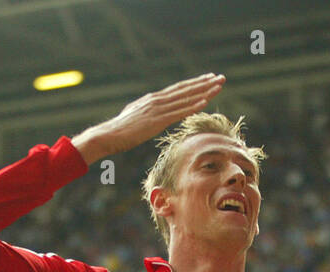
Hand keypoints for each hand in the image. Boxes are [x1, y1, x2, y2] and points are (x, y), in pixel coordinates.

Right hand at [72, 73, 225, 165]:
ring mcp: (157, 109)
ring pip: (185, 99)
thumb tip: (153, 114)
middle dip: (204, 84)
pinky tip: (205, 102)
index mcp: (153, 99)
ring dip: (204, 92)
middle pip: (185, 90)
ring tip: (218, 86)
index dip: (194, 84)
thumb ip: (147, 113)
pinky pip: (178, 112)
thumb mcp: (136, 117)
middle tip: (220, 77)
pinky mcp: (156, 121)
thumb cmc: (120, 131)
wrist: (108, 135)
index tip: (208, 79)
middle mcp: (157, 100)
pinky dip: (192, 106)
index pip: (178, 89)